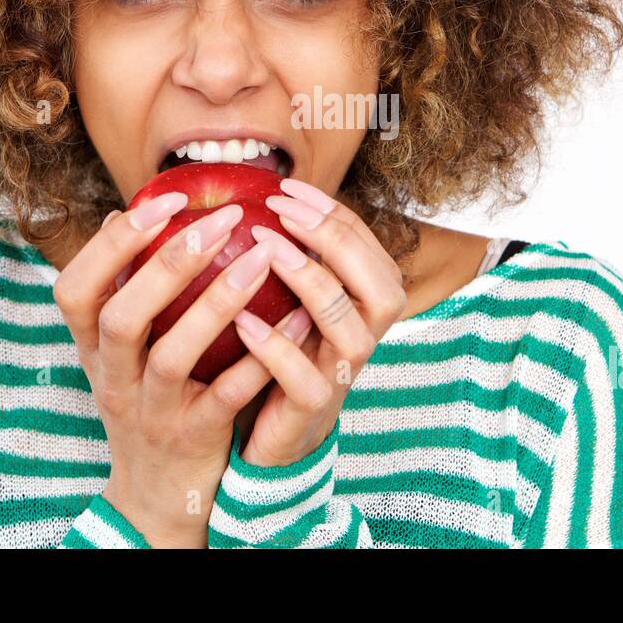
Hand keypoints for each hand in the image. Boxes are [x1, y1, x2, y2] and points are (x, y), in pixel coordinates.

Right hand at [51, 195, 312, 546]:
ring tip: (262, 256)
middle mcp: (113, 379)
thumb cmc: (144, 397)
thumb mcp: (118, 351)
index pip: (75, 289)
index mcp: (91, 348)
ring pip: (172, 356)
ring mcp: (152, 412)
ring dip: (217, 303)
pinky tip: (297, 316)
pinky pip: (227, 393)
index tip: (163, 200)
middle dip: (169, 263)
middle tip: (223, 218)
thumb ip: (120, 291)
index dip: (112, 244)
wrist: (157, 492)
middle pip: (121, 318)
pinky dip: (261, 355)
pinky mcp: (195, 437)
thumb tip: (121, 215)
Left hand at [231, 177, 407, 467]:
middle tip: (282, 211)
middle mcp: (364, 338)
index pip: (368, 249)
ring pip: (350, 331)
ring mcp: (341, 376)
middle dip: (334, 241)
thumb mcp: (295, 302)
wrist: (274, 435)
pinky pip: (303, 378)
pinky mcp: (309, 409)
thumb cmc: (282, 354)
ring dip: (311, 283)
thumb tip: (259, 193)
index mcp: (364, 307)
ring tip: (266, 249)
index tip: (286, 187)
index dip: (333, 214)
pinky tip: (241, 321)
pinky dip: (275, 347)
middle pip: (381, 287)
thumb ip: (295, 259)